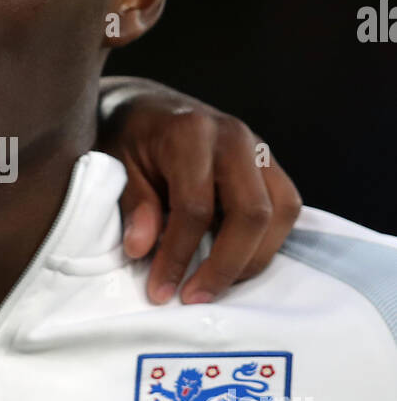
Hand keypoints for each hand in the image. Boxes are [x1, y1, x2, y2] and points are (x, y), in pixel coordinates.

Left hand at [97, 77, 302, 303]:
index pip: (195, 207)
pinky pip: (286, 206)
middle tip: (196, 297)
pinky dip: (267, 241)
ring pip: (281, 212)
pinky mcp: (269, 162)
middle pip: (252, 213)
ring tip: (217, 285)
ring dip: (253, 258)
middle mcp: (234, 137)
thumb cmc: (128, 137)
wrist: (147, 103)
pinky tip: (235, 261)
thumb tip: (142, 250)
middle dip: (226, 265)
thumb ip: (133, 204)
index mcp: (190, 133)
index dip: (178, 255)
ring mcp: (258, 147)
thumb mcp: (114, 165)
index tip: (161, 290)